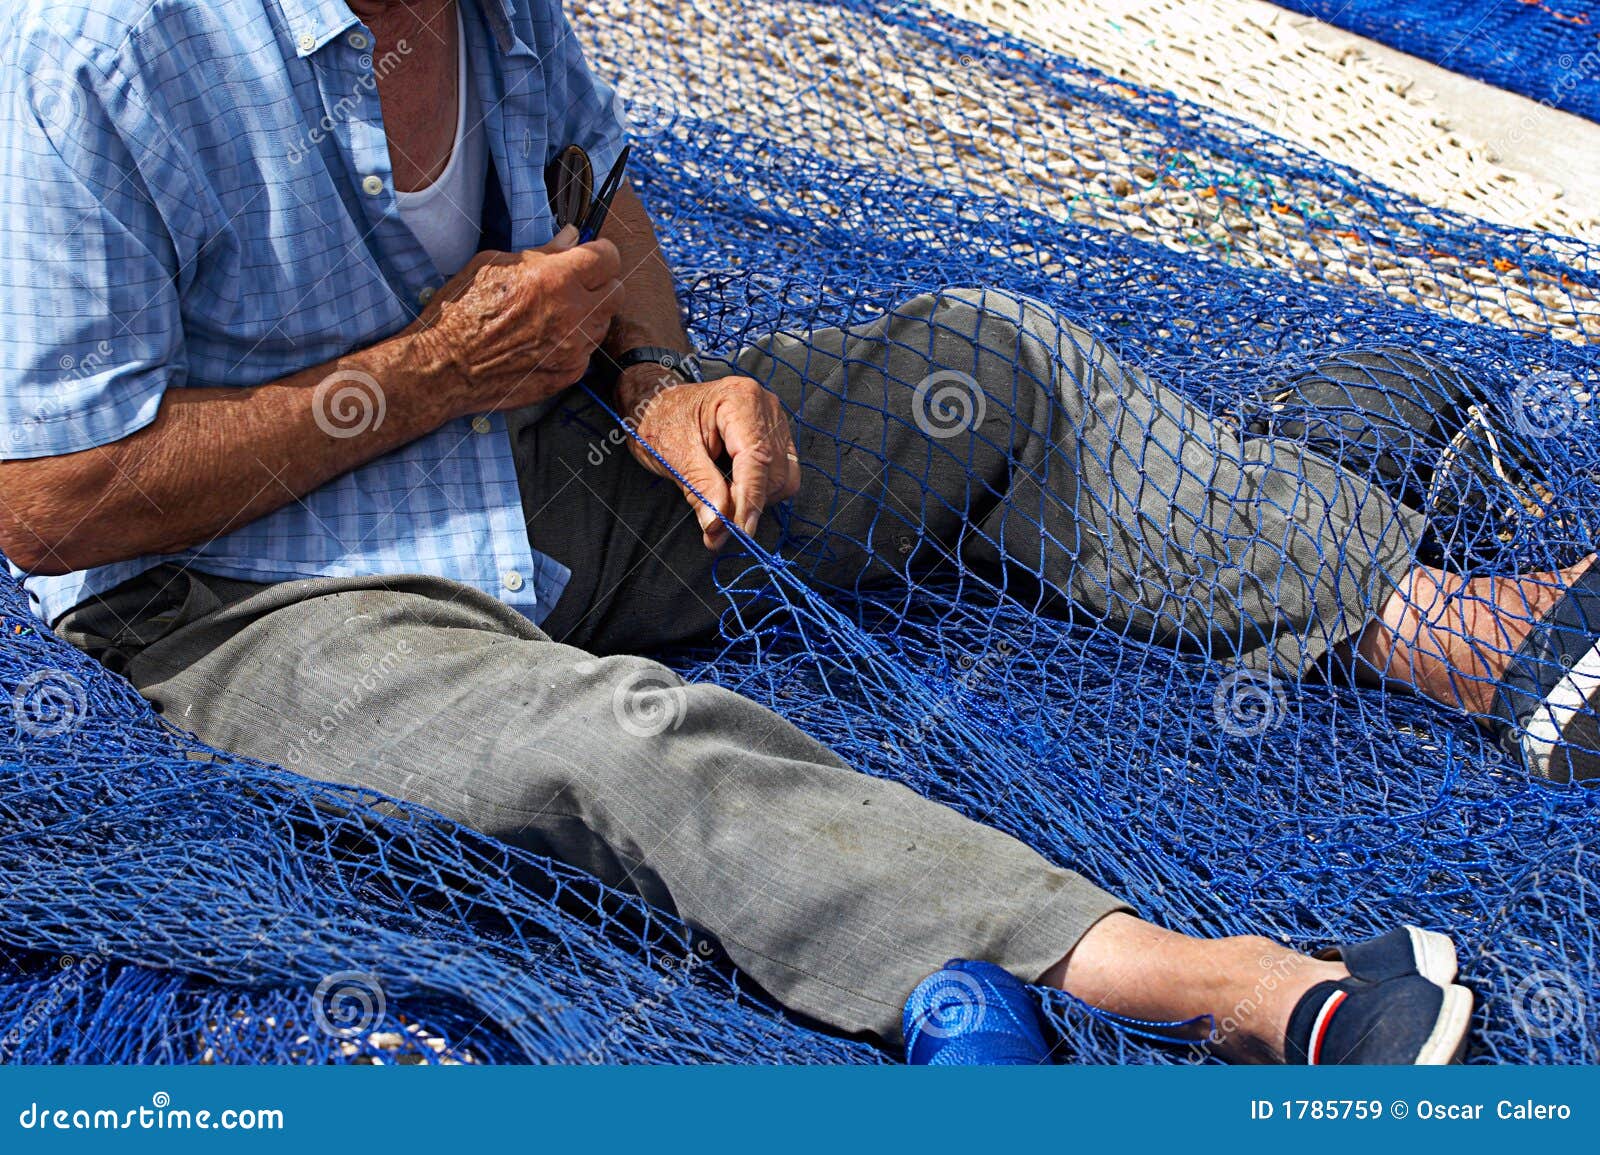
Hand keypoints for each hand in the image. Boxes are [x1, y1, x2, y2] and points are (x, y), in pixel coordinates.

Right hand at [409, 226, 623, 416]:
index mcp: (555, 278)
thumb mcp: (494, 265)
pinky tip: (546, 340)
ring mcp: (574, 348)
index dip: (601, 253)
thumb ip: (542, 251)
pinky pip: (587, 352)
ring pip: (604, 323)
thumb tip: (570, 236)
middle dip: (601, 283)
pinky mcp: (569, 374)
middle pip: (617, 291)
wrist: (445, 368)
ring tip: (556, 314)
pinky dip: (574, 343)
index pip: (609, 257)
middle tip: (577, 284)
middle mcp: (573, 314)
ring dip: (588, 314)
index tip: (591, 254)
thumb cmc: (461, 311)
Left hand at [628, 374, 801, 549]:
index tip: (739, 529)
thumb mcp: (674, 455)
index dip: (750, 498)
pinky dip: (759, 492)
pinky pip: (781, 475)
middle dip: (749, 503)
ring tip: (721, 502)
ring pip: (783, 478)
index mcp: (740, 400)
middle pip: (774, 472)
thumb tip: (717, 524)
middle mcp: (765, 407)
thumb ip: (700, 489)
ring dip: (755, 500)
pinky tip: (733, 490)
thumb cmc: (661, 420)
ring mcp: (773, 422)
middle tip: (718, 524)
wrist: (656, 405)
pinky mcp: (774, 438)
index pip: (757, 458)